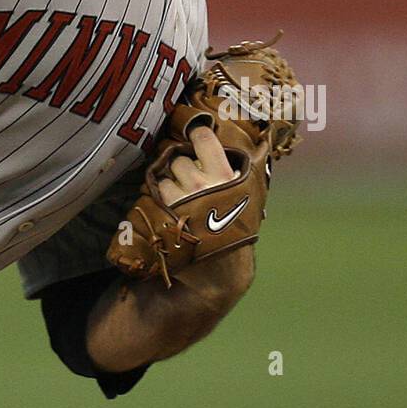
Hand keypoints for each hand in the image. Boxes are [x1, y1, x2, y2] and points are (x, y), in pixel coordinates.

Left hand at [156, 125, 253, 311]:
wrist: (218, 272)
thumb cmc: (236, 235)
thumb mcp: (247, 201)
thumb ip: (239, 174)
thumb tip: (251, 145)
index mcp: (226, 176)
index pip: (204, 137)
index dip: (196, 135)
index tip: (194, 138)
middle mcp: (201, 183)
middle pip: (179, 159)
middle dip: (180, 168)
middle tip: (189, 184)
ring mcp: (180, 197)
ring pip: (164, 176)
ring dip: (168, 184)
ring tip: (180, 202)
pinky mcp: (163, 211)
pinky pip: (155, 192)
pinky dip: (158, 199)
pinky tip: (169, 212)